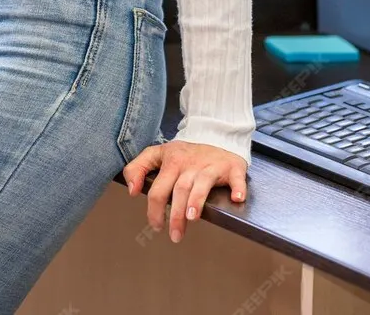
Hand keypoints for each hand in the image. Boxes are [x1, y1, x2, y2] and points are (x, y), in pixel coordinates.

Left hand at [122, 139, 247, 242]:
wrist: (214, 135)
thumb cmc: (184, 153)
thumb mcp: (156, 154)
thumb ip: (137, 168)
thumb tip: (132, 191)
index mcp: (171, 163)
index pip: (158, 188)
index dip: (154, 208)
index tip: (156, 225)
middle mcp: (190, 165)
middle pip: (180, 190)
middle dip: (176, 214)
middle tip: (175, 235)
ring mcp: (211, 166)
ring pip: (202, 185)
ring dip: (197, 201)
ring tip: (192, 218)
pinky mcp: (232, 168)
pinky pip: (236, 178)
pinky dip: (237, 188)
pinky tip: (237, 198)